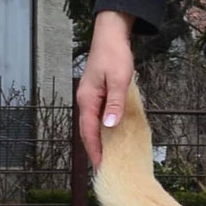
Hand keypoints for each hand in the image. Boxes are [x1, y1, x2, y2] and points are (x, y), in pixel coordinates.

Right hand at [78, 11, 135, 167]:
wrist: (111, 35)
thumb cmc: (115, 55)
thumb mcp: (119, 80)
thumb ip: (115, 104)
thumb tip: (109, 126)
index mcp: (87, 99)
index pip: (89, 132)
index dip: (95, 151)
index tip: (101, 167)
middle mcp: (85, 101)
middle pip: (88, 132)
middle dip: (95, 151)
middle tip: (105, 169)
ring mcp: (90, 98)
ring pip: (92, 125)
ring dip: (99, 142)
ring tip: (108, 158)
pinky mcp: (97, 95)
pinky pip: (98, 117)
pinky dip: (103, 130)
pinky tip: (111, 137)